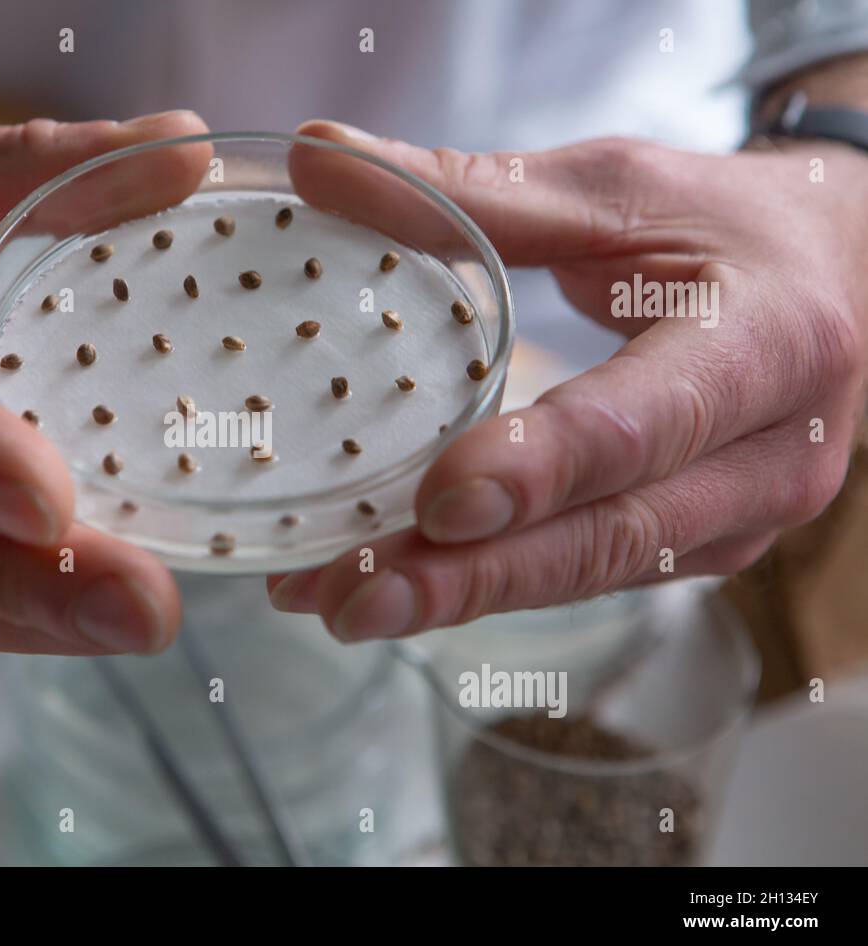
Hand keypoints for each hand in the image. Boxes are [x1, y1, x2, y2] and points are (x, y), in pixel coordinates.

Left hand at [269, 119, 866, 640]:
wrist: (831, 274)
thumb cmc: (721, 223)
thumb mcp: (609, 189)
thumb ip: (465, 190)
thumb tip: (314, 156)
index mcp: (769, 341)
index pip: (642, 424)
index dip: (539, 467)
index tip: (437, 503)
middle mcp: (774, 456)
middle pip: (610, 534)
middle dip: (472, 576)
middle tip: (355, 601)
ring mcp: (742, 517)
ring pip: (593, 573)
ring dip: (464, 596)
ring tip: (345, 605)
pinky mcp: (701, 546)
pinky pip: (589, 575)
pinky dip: (491, 585)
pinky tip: (399, 588)